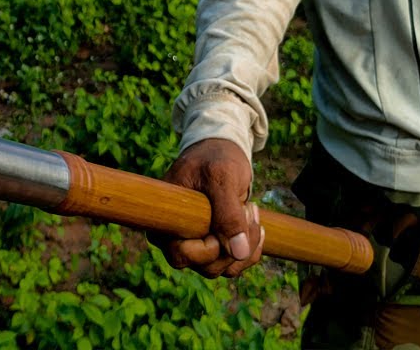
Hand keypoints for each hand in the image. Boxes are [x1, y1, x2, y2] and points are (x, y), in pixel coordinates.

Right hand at [151, 138, 263, 277]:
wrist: (221, 151)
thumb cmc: (214, 158)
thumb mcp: (222, 178)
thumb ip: (228, 214)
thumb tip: (238, 253)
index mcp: (164, 222)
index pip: (182, 256)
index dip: (209, 247)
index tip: (230, 215)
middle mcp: (175, 239)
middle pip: (206, 267)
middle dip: (235, 244)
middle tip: (248, 209)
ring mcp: (195, 245)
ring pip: (224, 268)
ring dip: (247, 245)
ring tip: (251, 211)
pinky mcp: (214, 246)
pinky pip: (234, 264)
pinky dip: (252, 248)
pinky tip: (255, 223)